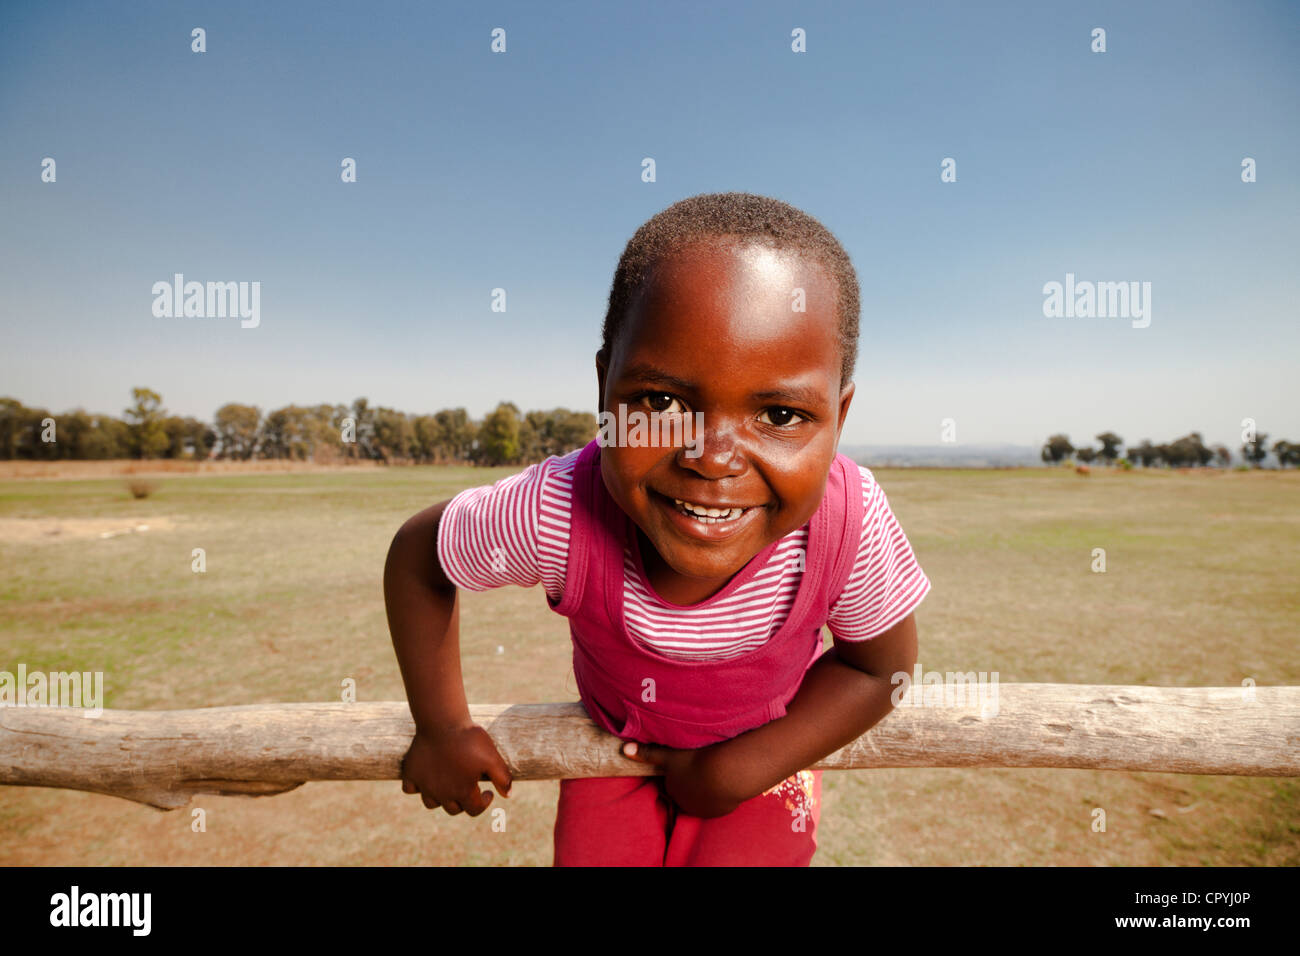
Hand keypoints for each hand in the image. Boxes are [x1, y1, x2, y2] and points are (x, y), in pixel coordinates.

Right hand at [400, 722, 511, 816]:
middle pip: (454, 809)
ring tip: (448, 784)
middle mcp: (442, 793)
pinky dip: (417, 788)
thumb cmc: (469, 739)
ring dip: (441, 798)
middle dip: (464, 801)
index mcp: (463, 791)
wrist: (442, 721)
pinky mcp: (411, 773)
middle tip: (469, 785)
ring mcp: (424, 785)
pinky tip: (426, 779)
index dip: (484, 803)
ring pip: (432, 803)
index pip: (474, 810)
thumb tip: (508, 795)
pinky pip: (410, 789)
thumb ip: (503, 777)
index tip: (487, 791)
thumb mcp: (492, 757)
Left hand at [620, 740, 742, 817]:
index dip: (680, 773)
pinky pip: (718, 803)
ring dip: (707, 790)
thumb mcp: (669, 754)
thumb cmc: (696, 761)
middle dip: (693, 783)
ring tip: (715, 773)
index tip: (688, 763)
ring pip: (703, 799)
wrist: (726, 773)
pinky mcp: (719, 812)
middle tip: (703, 767)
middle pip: (687, 793)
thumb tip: (624, 749)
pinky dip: (720, 794)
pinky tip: (724, 782)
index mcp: (673, 790)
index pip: (673, 784)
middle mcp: (686, 805)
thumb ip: (647, 753)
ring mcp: (703, 810)